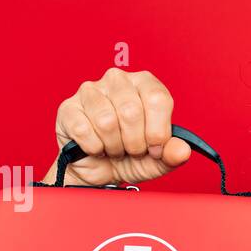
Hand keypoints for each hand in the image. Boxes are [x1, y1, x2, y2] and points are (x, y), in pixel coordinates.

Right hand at [46, 68, 192, 185]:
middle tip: (132, 151)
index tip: (155, 148)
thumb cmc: (130, 157)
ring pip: (106, 121)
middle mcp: (117, 80)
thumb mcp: (158, 160)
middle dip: (134, 143)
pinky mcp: (69, 108)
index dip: (158, 131)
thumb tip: (182, 150)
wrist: (99, 170)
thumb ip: (173, 154)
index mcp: (145, 84)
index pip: (158, 99)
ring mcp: (90, 91)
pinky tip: (96, 147)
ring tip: (114, 149)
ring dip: (113, 146)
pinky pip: (84, 130)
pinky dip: (94, 148)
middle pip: (131, 111)